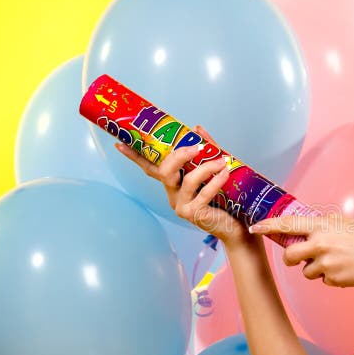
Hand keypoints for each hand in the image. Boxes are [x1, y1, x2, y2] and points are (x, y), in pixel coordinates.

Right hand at [114, 125, 247, 245]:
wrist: (234, 226)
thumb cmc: (223, 198)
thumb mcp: (213, 171)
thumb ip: (205, 151)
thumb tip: (197, 128)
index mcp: (173, 184)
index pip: (150, 168)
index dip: (135, 157)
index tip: (119, 143)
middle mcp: (173, 195)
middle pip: (165, 172)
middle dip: (179, 155)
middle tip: (196, 146)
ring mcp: (181, 206)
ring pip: (187, 181)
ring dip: (206, 168)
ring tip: (222, 161)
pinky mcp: (194, 214)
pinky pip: (204, 193)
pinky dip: (215, 181)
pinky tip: (225, 173)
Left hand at [249, 214, 353, 286]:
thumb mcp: (343, 222)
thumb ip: (323, 223)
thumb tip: (306, 225)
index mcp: (322, 226)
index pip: (287, 224)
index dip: (268, 226)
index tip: (254, 227)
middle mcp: (320, 244)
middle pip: (289, 256)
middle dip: (291, 258)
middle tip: (299, 256)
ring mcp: (325, 263)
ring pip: (306, 271)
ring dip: (315, 268)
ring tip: (336, 261)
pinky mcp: (332, 279)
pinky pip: (322, 280)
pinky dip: (329, 276)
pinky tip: (344, 269)